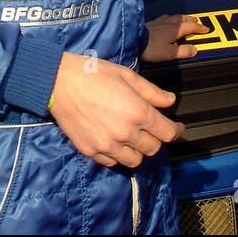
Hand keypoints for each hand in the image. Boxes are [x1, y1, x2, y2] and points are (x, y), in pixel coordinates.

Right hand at [48, 52, 184, 168]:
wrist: (59, 82)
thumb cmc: (93, 74)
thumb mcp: (128, 76)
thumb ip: (152, 92)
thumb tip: (170, 101)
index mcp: (137, 112)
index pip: (167, 133)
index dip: (177, 131)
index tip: (178, 128)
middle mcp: (125, 132)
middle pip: (153, 149)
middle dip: (156, 139)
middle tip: (151, 129)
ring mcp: (107, 144)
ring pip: (135, 160)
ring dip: (138, 151)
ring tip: (133, 138)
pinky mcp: (91, 150)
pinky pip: (112, 162)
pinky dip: (118, 155)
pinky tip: (115, 142)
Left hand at [141, 14, 206, 62]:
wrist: (131, 40)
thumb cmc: (149, 47)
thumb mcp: (169, 53)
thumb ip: (183, 51)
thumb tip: (194, 50)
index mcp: (174, 30)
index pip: (191, 26)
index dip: (199, 28)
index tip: (205, 29)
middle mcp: (167, 23)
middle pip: (182, 18)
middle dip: (191, 19)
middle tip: (197, 20)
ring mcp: (157, 22)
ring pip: (172, 17)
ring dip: (180, 17)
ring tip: (182, 18)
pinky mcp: (149, 24)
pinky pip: (162, 18)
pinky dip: (168, 18)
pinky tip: (164, 20)